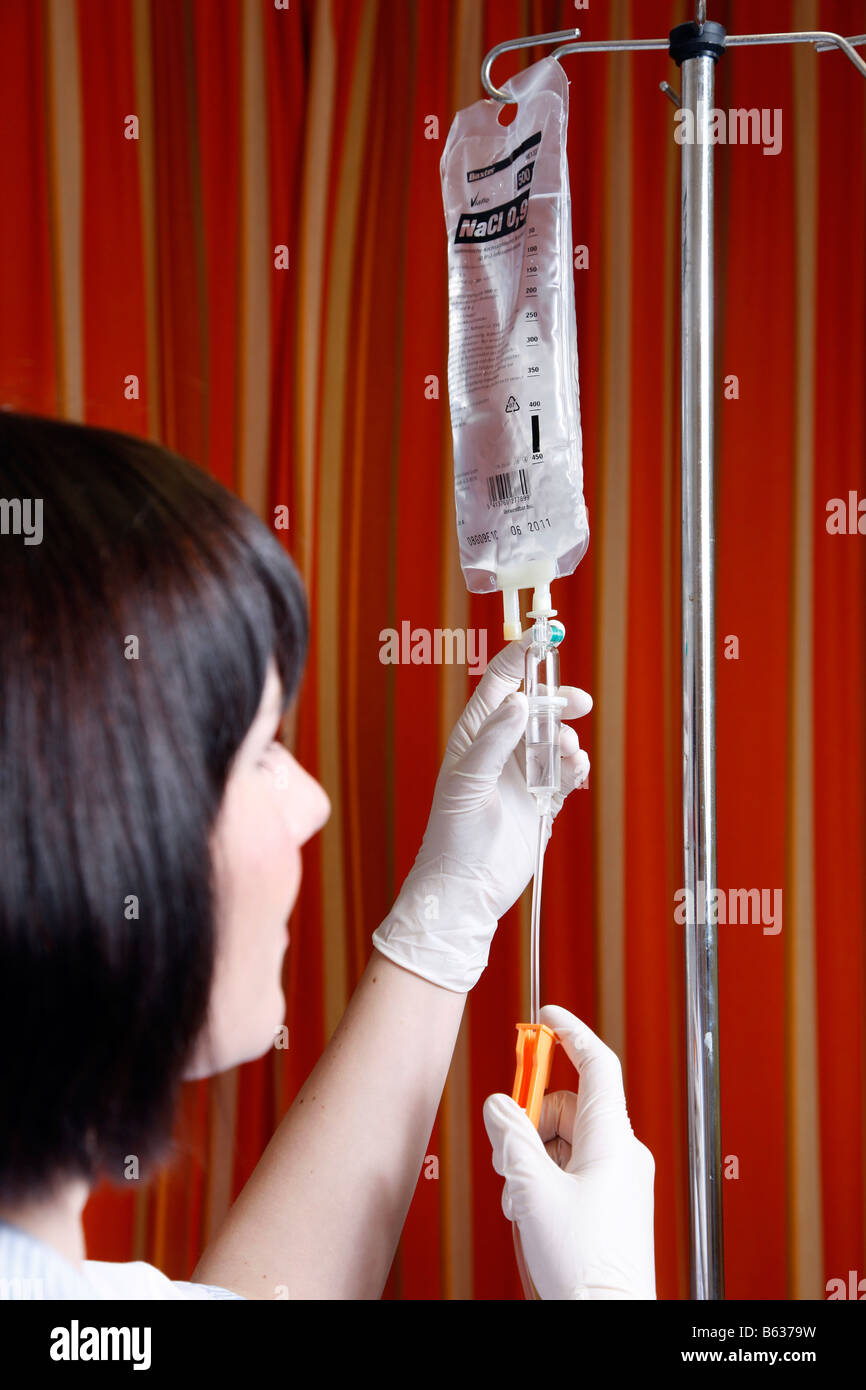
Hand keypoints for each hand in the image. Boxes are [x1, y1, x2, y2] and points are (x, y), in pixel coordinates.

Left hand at [371, 630, 591, 991]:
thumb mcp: (468, 783)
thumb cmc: (453, 837)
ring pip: (554, 739)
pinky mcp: (541, 801)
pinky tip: (575, 775)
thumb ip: (494, 741)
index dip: (520, 658)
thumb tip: (519, 703)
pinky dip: (575, 768)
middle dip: (557, 701)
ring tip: (569, 756)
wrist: (466, 890)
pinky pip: (565, 772)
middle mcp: (499, 750)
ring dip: (567, 739)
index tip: (543, 637)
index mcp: (473, 737)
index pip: (499, 685)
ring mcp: (521, 775)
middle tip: (578, 703)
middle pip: (536, 708)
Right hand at [483, 1005, 656, 1299]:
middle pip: (568, 1107)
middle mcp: (620, 1153)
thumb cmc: (585, 1264)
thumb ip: (513, 1140)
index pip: (597, 1063)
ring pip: (564, 1142)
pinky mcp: (610, 1204)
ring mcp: (618, 1180)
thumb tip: (500, 1106)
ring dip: (531, 1157)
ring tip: (517, 1195)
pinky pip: (571, 1171)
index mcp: (612, 1138)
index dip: (571, 1033)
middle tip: (504, 1148)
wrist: (609, 1318)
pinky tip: (529, 1211)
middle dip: (530, 1120)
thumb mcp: (533, 1192)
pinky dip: (544, 1179)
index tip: (546, 1017)